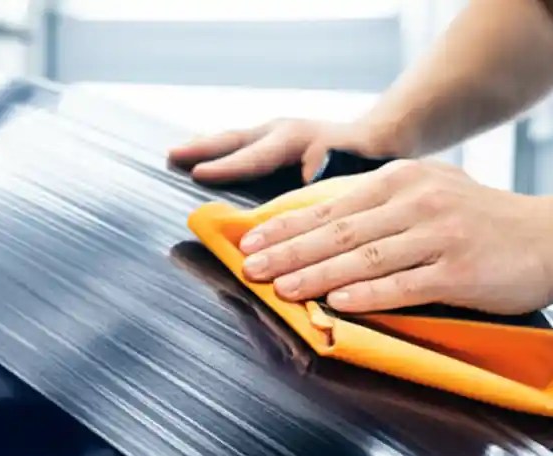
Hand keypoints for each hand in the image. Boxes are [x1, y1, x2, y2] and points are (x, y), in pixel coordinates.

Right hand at [168, 119, 396, 184]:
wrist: (378, 140)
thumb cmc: (363, 166)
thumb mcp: (343, 186)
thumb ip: (313, 203)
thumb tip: (287, 227)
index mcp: (299, 141)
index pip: (256, 155)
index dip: (228, 167)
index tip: (198, 174)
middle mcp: (283, 131)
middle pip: (237, 141)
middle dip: (205, 150)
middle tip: (174, 156)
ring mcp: (276, 132)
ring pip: (235, 139)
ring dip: (206, 147)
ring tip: (177, 154)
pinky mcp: (273, 138)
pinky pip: (239, 143)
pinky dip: (218, 149)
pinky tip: (200, 157)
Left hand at [238, 160, 552, 314]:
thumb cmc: (484, 222)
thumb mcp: (432, 193)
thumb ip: (381, 206)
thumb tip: (319, 225)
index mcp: (404, 179)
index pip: (331, 205)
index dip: (287, 224)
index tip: (250, 241)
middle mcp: (418, 201)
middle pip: (339, 230)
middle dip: (289, 250)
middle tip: (250, 268)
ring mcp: (440, 235)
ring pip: (365, 257)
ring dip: (317, 274)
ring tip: (281, 288)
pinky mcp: (459, 270)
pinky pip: (404, 285)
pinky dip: (368, 294)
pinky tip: (336, 303)